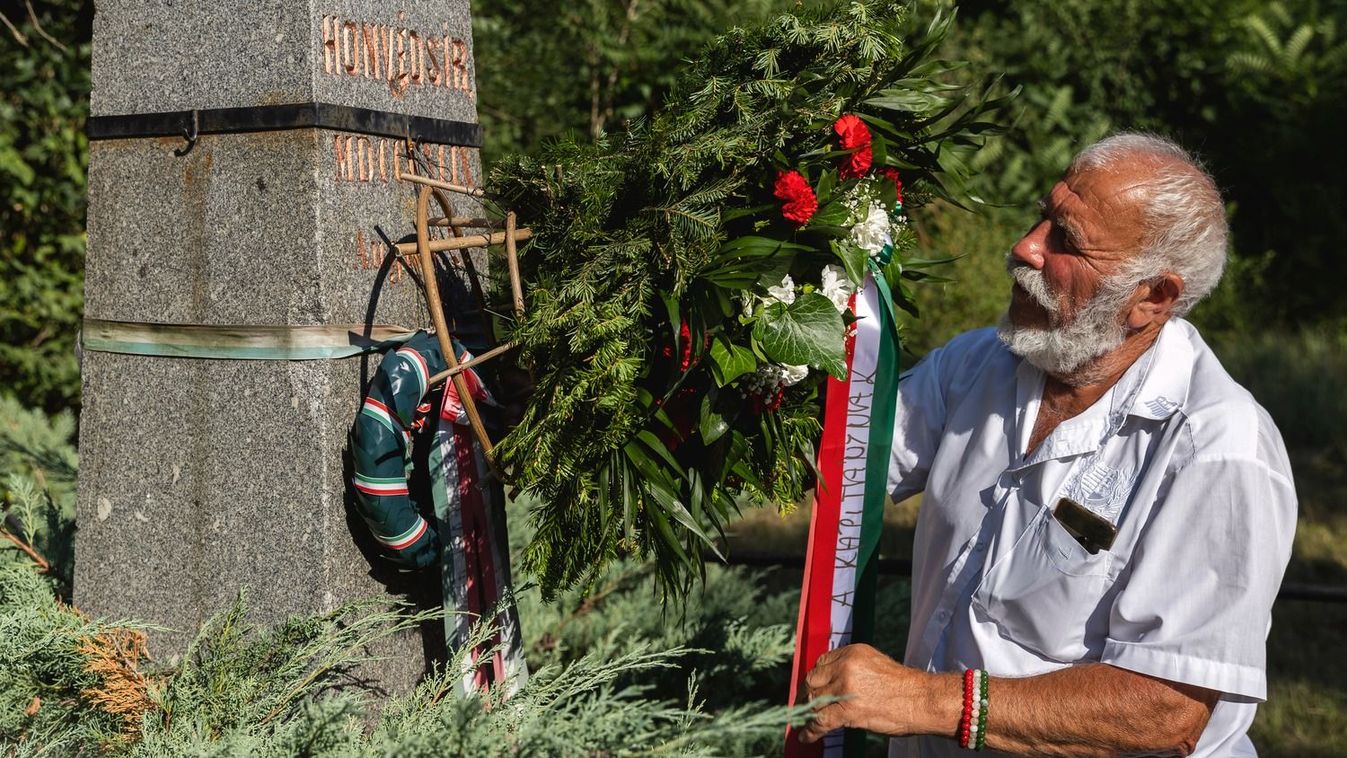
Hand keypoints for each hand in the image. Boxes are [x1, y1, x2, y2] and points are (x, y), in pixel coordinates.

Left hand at [799, 644, 948, 743]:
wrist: (921, 700)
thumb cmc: (904, 686)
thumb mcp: (875, 664)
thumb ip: (853, 668)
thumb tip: (835, 681)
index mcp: (852, 652)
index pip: (822, 662)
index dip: (816, 677)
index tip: (813, 687)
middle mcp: (845, 666)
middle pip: (813, 679)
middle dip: (808, 693)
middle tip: (806, 704)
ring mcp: (845, 688)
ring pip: (814, 700)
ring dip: (808, 712)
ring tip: (805, 721)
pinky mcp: (847, 710)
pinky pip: (820, 720)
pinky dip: (811, 731)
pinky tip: (807, 736)